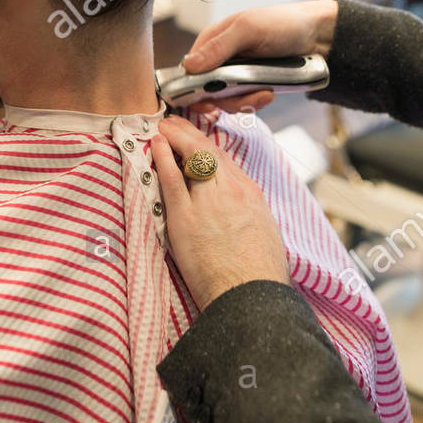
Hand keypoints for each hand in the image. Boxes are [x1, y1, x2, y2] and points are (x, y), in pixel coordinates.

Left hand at [151, 115, 291, 310]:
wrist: (251, 298)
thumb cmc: (260, 276)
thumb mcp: (264, 234)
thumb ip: (249, 215)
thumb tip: (241, 213)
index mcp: (251, 195)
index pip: (225, 161)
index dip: (206, 147)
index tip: (196, 141)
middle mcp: (231, 191)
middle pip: (208, 151)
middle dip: (189, 134)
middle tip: (175, 123)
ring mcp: (208, 202)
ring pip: (191, 157)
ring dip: (176, 138)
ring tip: (163, 128)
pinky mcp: (185, 218)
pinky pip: (172, 179)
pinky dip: (164, 157)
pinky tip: (157, 145)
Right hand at [181, 0, 338, 114]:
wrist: (317, 36)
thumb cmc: (282, 23)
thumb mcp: (249, 30)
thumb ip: (219, 47)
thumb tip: (189, 66)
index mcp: (211, 41)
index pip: (188, 70)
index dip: (193, 88)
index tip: (207, 102)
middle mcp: (219, 59)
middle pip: (206, 91)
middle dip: (226, 99)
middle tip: (247, 96)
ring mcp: (235, 74)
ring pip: (225, 100)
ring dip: (245, 101)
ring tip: (266, 92)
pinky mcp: (251, 85)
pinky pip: (244, 101)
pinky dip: (255, 101)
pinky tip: (269, 93)